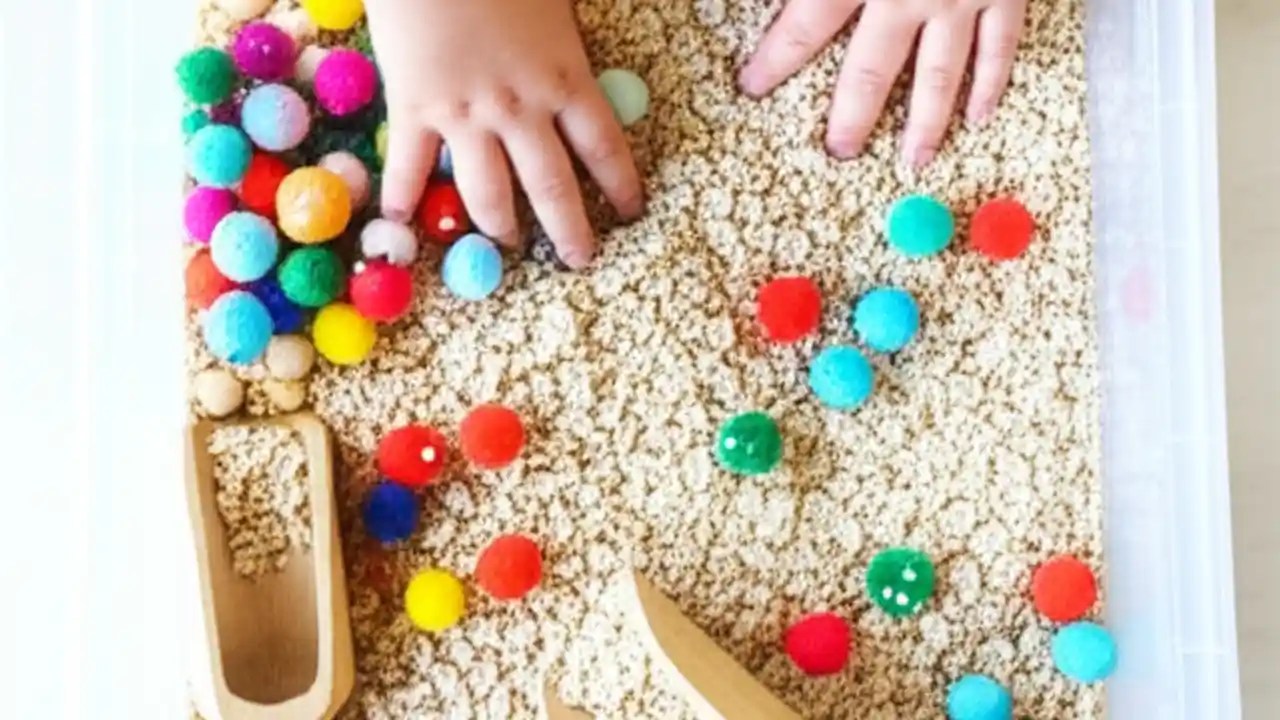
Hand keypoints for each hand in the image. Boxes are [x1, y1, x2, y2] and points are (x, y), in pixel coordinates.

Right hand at [367, 0, 643, 268]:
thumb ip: (571, 33)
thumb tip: (600, 36)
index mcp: (564, 77)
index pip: (604, 147)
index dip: (621, 185)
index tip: (631, 212)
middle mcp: (520, 109)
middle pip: (553, 187)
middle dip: (569, 231)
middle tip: (579, 260)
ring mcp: (466, 115)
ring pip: (488, 192)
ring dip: (499, 225)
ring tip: (507, 244)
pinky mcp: (414, 108)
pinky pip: (412, 166)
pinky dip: (404, 196)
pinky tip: (400, 222)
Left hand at [738, 0, 1027, 166]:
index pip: (806, 26)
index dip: (776, 59)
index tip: (752, 86)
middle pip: (872, 70)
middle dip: (853, 116)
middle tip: (841, 152)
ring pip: (940, 74)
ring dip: (925, 123)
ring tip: (913, 161)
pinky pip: (1001, 45)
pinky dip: (992, 83)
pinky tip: (981, 116)